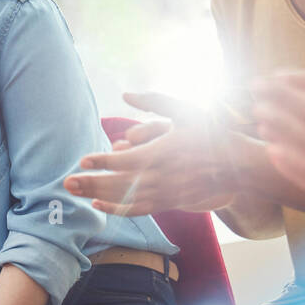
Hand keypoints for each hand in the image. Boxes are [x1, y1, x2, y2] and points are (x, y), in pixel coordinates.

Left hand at [64, 92, 237, 215]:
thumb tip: (126, 94)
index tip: (82, 160)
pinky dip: (117, 209)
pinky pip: (138, 209)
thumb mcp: (186, 109)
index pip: (123, 161)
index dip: (101, 162)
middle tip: (65, 183)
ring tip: (73, 191)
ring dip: (97, 195)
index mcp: (162, 153)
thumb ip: (154, 101)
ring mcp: (164, 192)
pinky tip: (99, 206)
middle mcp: (160, 177)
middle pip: (117, 183)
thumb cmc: (211, 133)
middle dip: (90, 183)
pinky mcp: (169, 201)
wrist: (238, 166)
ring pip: (124, 198)